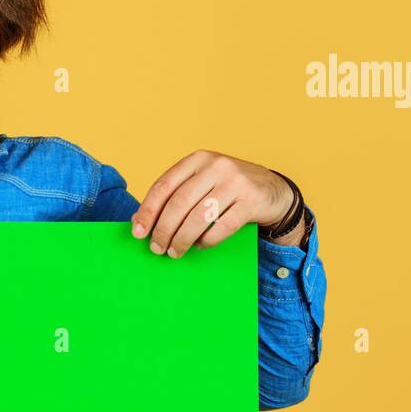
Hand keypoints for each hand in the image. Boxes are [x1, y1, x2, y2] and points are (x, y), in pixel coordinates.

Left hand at [130, 149, 294, 257]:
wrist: (273, 190)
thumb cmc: (227, 189)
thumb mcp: (201, 184)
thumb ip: (174, 196)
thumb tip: (139, 220)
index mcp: (198, 159)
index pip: (164, 186)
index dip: (148, 211)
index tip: (138, 232)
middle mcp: (216, 166)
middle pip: (179, 204)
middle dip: (163, 230)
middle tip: (156, 248)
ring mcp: (236, 182)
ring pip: (199, 217)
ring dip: (182, 240)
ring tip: (174, 252)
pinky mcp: (252, 201)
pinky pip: (222, 228)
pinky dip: (206, 241)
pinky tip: (198, 246)